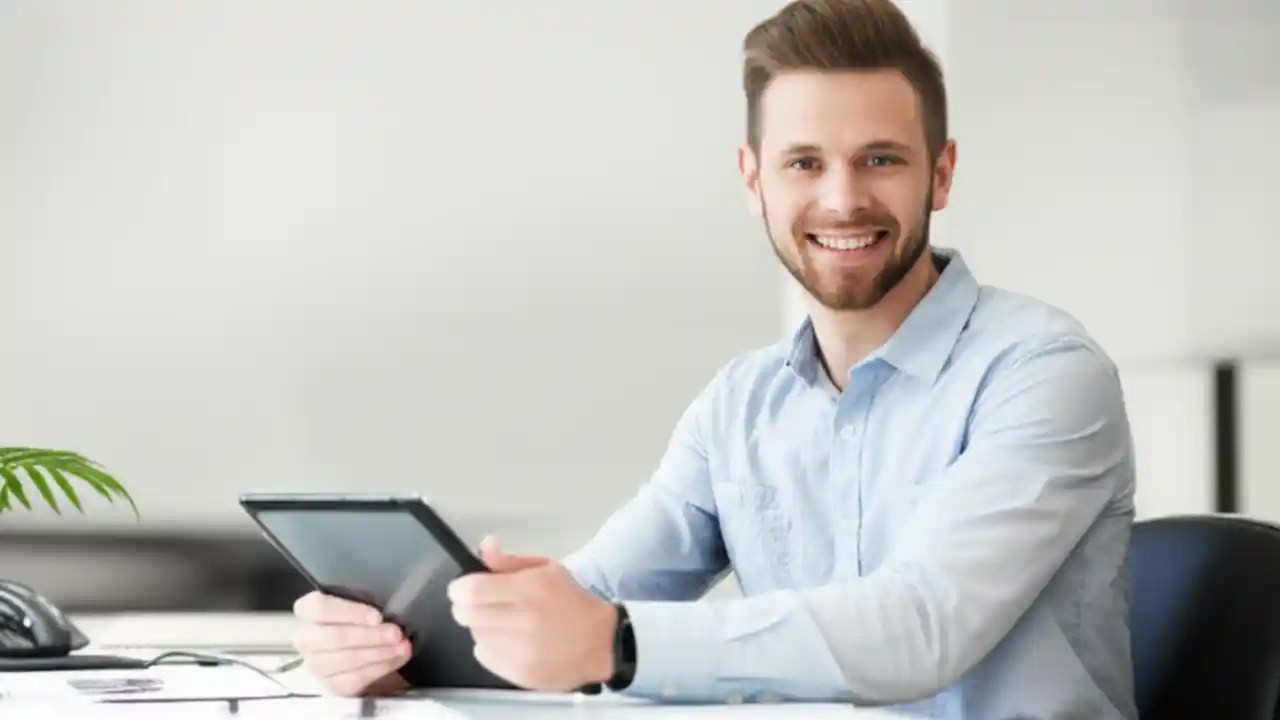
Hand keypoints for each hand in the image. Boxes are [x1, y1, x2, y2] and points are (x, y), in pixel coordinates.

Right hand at [291, 591, 413, 696]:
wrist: (362, 648)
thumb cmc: (360, 618)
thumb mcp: (360, 605)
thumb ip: (367, 604)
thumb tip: (390, 609)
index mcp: (307, 610)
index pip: (321, 608)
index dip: (351, 612)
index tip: (377, 617)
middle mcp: (305, 638)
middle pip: (335, 637)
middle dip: (370, 636)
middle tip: (396, 634)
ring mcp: (315, 665)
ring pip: (345, 660)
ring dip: (378, 653)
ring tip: (401, 647)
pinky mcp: (331, 685)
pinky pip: (354, 679)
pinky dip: (380, 668)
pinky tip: (396, 658)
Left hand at [448, 537, 616, 690]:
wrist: (602, 643)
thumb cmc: (571, 601)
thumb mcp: (546, 570)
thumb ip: (510, 561)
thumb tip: (485, 545)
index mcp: (532, 589)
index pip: (472, 590)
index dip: (459, 588)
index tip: (462, 588)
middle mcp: (525, 620)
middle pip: (466, 615)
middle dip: (466, 607)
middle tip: (481, 604)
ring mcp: (522, 652)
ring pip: (475, 635)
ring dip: (481, 627)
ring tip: (501, 623)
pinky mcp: (521, 674)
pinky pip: (483, 656)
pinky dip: (489, 647)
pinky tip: (508, 642)